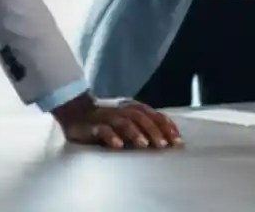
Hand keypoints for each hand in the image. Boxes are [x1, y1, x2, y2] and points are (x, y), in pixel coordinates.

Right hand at [51, 93, 182, 149]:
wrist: (77, 113)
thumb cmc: (109, 121)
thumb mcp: (129, 120)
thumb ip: (145, 125)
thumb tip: (168, 139)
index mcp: (134, 108)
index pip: (155, 115)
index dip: (168, 127)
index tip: (178, 141)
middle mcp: (123, 110)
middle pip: (142, 118)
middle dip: (155, 131)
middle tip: (164, 145)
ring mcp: (108, 117)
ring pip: (124, 122)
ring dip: (135, 133)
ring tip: (144, 144)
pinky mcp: (93, 126)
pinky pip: (103, 130)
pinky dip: (111, 136)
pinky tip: (117, 145)